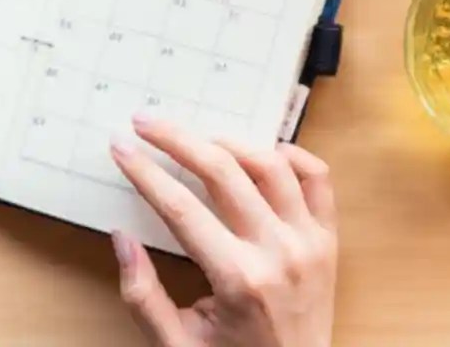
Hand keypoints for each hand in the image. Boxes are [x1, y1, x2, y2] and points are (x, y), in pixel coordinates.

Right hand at [110, 116, 338, 346]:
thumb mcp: (177, 344)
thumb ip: (143, 295)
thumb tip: (121, 238)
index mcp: (238, 280)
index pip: (181, 209)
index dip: (145, 173)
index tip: (121, 149)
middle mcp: (278, 253)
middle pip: (222, 173)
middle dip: (177, 140)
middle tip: (147, 124)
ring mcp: (309, 242)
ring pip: (271, 166)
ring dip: (231, 142)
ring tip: (198, 138)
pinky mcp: (329, 240)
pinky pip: (318, 179)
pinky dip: (291, 156)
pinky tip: (261, 152)